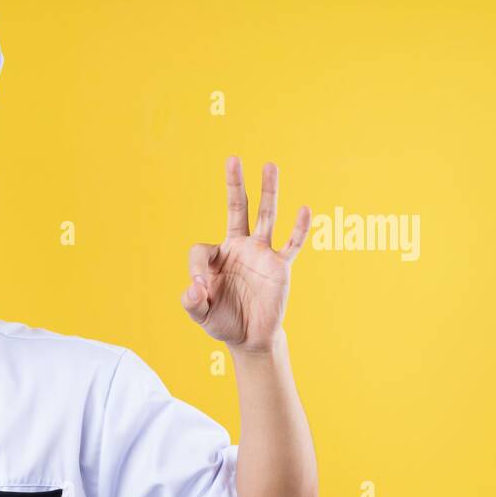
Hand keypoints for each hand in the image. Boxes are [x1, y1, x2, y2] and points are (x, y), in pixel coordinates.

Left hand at [181, 157, 309, 352]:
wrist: (250, 337)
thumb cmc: (223, 322)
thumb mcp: (200, 315)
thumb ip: (191, 302)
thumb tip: (196, 286)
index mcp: (216, 258)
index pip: (200, 250)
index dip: (195, 269)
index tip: (199, 288)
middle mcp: (238, 248)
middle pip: (236, 210)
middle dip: (234, 186)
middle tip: (233, 159)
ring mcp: (260, 254)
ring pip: (265, 216)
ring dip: (267, 192)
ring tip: (269, 165)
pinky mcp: (279, 266)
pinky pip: (291, 244)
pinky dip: (298, 228)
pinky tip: (304, 210)